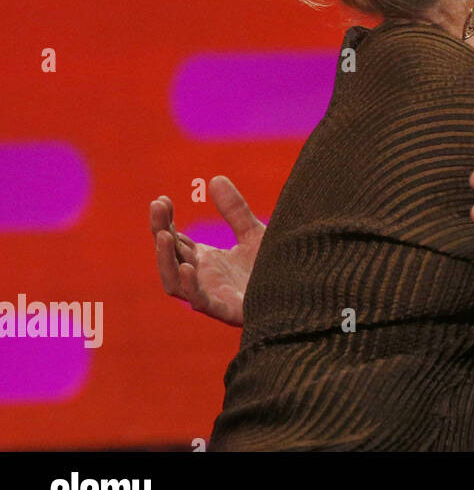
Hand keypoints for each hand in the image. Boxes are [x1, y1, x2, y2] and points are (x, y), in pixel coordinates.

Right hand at [151, 176, 262, 326]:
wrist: (300, 294)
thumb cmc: (273, 268)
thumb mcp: (253, 233)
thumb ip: (235, 211)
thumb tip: (216, 178)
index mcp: (205, 260)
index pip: (175, 240)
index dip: (164, 221)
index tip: (161, 199)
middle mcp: (202, 278)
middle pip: (170, 257)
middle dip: (160, 231)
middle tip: (158, 206)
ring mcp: (212, 295)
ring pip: (174, 283)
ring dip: (165, 260)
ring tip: (163, 234)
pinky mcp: (227, 311)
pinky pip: (201, 302)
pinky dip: (191, 287)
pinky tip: (189, 267)